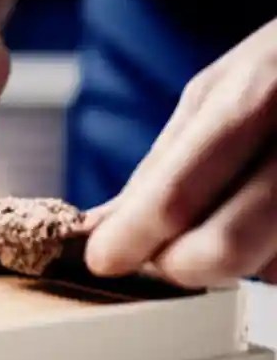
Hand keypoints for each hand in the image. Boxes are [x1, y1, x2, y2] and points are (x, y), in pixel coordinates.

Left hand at [86, 19, 276, 285]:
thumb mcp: (216, 92)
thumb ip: (161, 166)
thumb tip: (101, 231)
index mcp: (257, 98)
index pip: (177, 198)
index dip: (130, 240)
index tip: (103, 258)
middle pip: (223, 249)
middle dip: (179, 264)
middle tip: (166, 252)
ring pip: (268, 267)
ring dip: (238, 260)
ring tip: (238, 213)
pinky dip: (272, 256)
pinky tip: (269, 220)